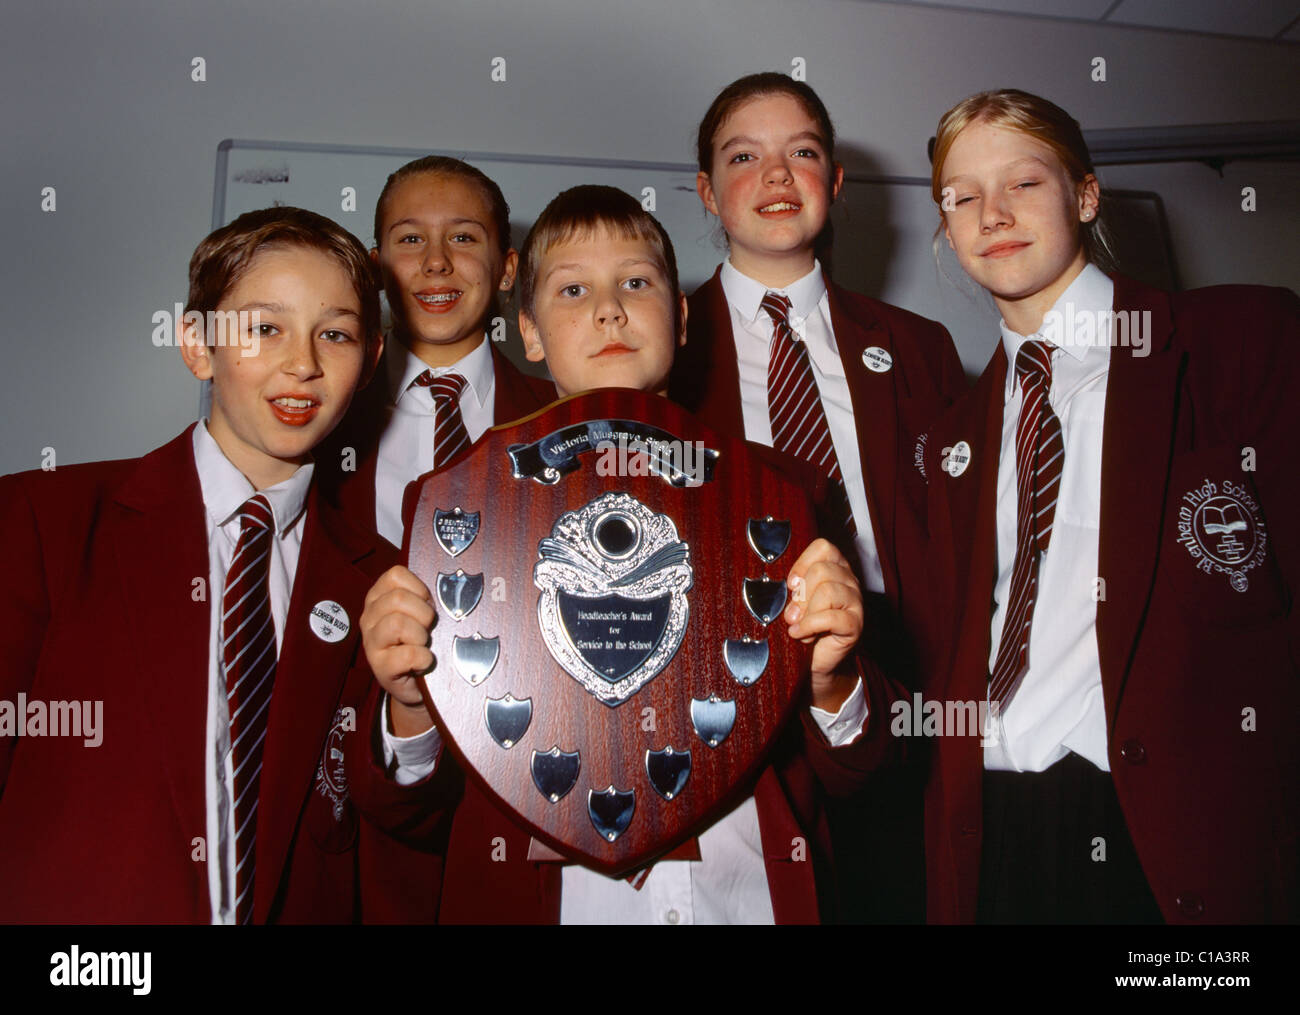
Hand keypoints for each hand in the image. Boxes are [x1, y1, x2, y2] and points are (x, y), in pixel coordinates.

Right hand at [360, 565, 435, 736]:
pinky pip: (407, 654)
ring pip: (397, 623)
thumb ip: (425, 597)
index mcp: (379, 598)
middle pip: (397, 598)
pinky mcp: (380, 667)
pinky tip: (423, 662)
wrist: (418, 684)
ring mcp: (371, 642)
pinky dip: (423, 658)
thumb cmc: (421, 642)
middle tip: (428, 629)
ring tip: (423, 645)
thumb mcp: (421, 614)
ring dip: (420, 635)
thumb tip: (449, 584)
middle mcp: (370, 617)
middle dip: (423, 613)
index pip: (395, 576)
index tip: (427, 604)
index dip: (419, 589)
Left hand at [783, 538, 862, 711]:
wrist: (816, 661)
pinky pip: (831, 617)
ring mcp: (856, 602)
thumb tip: (791, 587)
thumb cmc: (805, 626)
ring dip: (806, 612)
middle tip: (793, 613)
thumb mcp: (796, 601)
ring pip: (827, 590)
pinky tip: (801, 635)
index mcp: (836, 568)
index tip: (791, 584)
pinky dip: (810, 626)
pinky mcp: (856, 625)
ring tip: (799, 626)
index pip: (824, 547)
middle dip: (801, 594)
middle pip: (822, 570)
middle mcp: (849, 581)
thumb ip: (794, 589)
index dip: (803, 563)